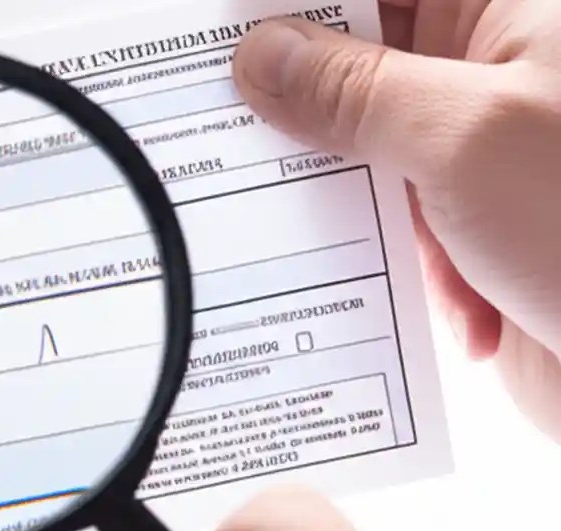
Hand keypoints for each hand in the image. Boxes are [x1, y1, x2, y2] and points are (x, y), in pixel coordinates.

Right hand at [230, 0, 560, 439]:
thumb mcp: (464, 139)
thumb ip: (352, 90)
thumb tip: (262, 56)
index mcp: (512, 12)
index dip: (298, 12)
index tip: (224, 37)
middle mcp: (498, 70)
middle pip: (361, 59)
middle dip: (302, 103)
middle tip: (229, 132)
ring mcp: (491, 147)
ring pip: (367, 145)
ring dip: (348, 197)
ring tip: (349, 235)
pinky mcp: (483, 223)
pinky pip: (396, 218)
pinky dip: (399, 257)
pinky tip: (453, 297)